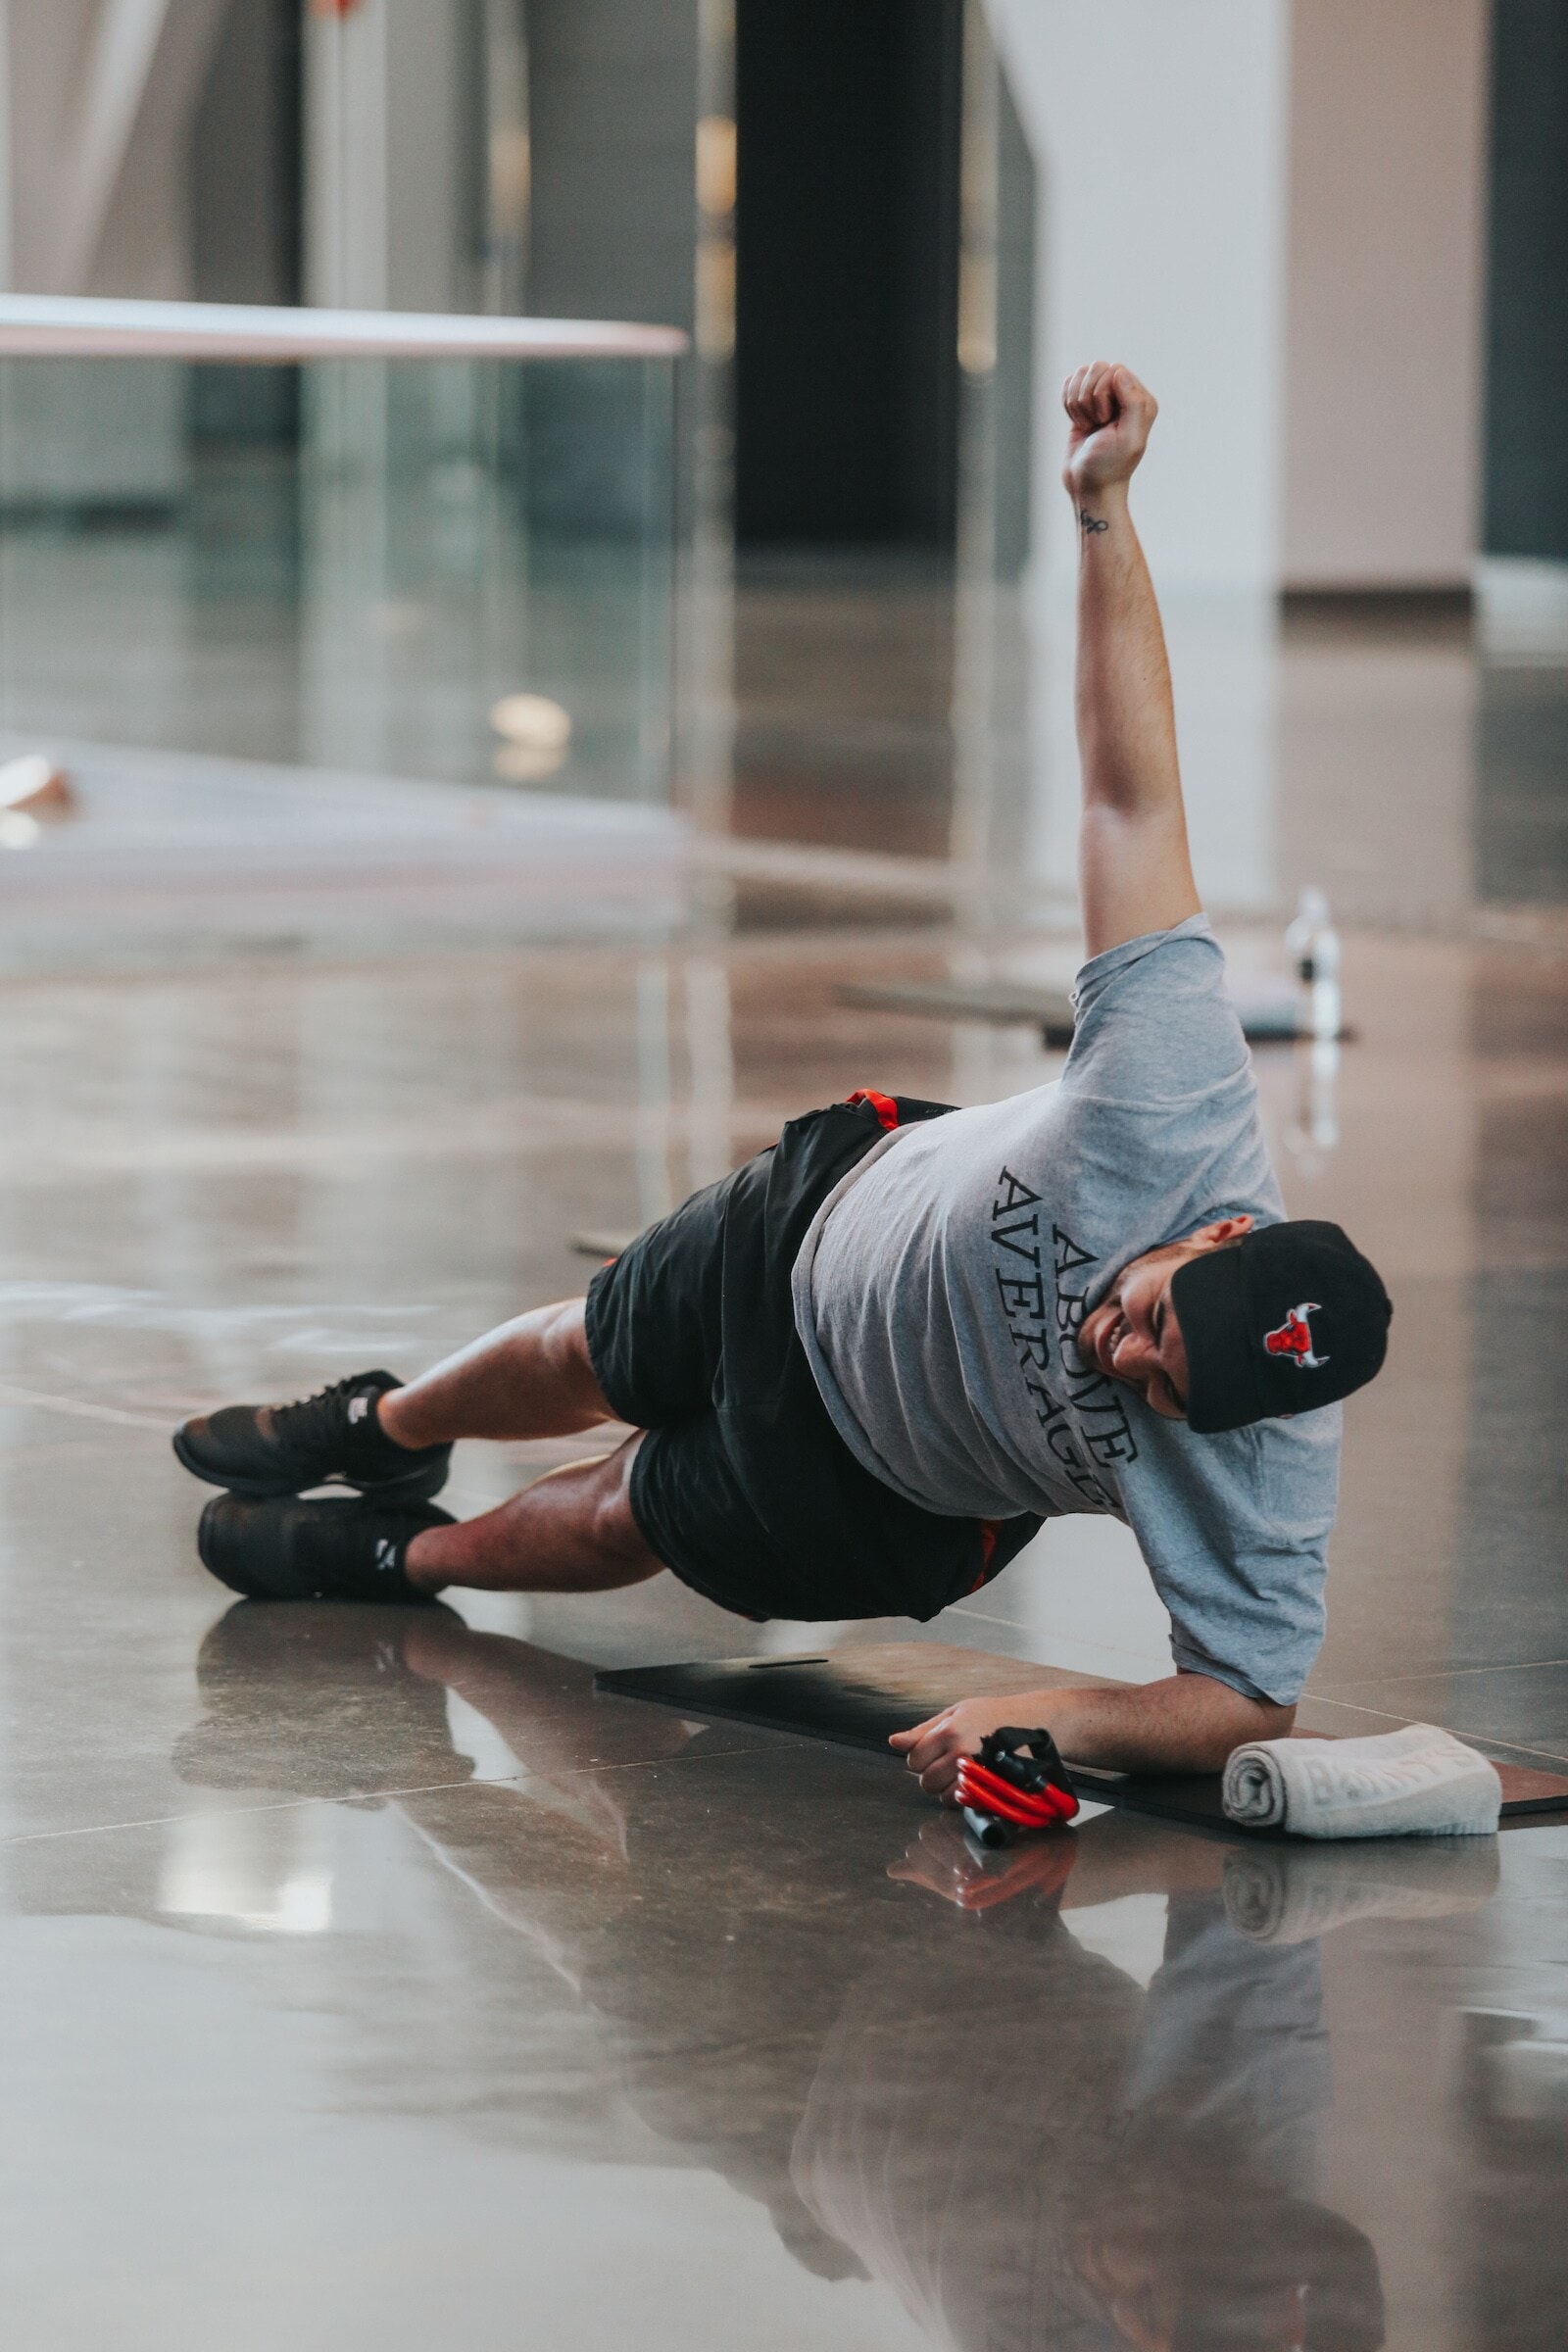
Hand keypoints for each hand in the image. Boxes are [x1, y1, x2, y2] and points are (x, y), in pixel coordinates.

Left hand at [889, 1693, 1042, 1803]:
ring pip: (943, 1797)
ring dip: (949, 1788)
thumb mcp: (956, 1712)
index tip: (934, 1752)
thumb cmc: (993, 1714)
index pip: (914, 1760)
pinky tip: (975, 1781)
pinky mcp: (992, 1788)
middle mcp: (962, 1754)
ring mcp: (979, 1774)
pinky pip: (964, 1803)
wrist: (1035, 1723)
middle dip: (933, 1774)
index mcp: (949, 1732)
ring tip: (964, 1771)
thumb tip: (894, 1742)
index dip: (921, 1758)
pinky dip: (965, 1797)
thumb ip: (923, 1730)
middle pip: (926, 1782)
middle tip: (950, 1761)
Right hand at [1061, 360, 1156, 500]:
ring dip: (1077, 403)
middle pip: (1097, 369)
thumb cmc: (1109, 466)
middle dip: (1088, 398)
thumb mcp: (1128, 438)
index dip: (1102, 393)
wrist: (1088, 486)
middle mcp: (1124, 395)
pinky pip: (1070, 384)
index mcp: (1141, 401)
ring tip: (1087, 425)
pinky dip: (1068, 404)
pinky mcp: (1084, 403)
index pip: (1115, 371)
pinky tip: (1078, 423)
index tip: (1104, 421)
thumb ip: (1133, 403)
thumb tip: (1119, 372)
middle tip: (1095, 425)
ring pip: (1082, 374)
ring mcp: (1103, 398)